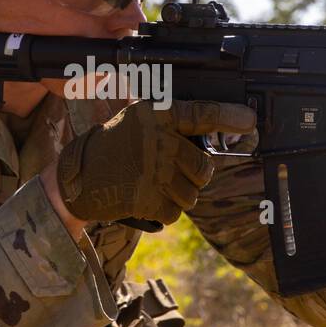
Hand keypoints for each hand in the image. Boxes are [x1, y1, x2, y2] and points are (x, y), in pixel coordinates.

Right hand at [55, 99, 256, 224]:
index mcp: (156, 115)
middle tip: (172, 173)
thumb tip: (209, 136)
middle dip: (194, 176)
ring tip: (156, 187)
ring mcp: (154, 170)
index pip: (201, 114)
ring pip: (192, 195)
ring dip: (179, 196)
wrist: (76, 177)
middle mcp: (159, 140)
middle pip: (204, 168)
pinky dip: (165, 212)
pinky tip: (148, 200)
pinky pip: (175, 212)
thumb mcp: (135, 122)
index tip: (249, 121)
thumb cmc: (110, 147)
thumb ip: (169, 125)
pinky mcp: (148, 197)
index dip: (228, 116)